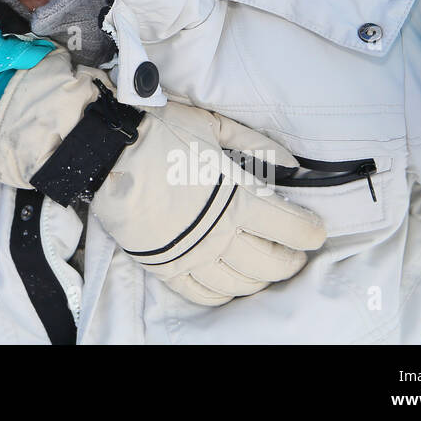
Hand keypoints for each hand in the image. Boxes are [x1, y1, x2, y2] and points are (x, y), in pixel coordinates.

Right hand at [0, 49, 325, 305]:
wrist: (105, 151)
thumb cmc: (159, 132)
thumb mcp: (212, 126)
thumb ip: (256, 145)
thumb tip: (291, 166)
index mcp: (236, 197)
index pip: (291, 229)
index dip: (310, 232)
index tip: (315, 230)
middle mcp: (219, 234)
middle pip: (272, 263)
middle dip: (291, 260)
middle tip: (295, 253)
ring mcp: (191, 254)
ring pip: (241, 284)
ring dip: (261, 279)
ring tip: (265, 267)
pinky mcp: (165, 266)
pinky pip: (202, 295)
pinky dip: (223, 293)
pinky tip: (229, 282)